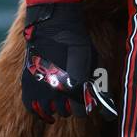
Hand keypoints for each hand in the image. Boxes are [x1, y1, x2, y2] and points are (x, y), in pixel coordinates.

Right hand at [22, 1, 116, 122]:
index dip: (84, 107)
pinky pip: (32, 107)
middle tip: (71, 92)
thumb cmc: (77, 42)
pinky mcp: (27, 84)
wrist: (53, 25)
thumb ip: (99, 86)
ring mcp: (40, 87)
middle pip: (65, 111)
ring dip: (55, 105)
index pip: (80, 112)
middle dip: (70, 104)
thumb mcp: (93, 62)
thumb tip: (109, 112)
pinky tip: (44, 103)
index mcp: (74, 85)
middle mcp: (56, 89)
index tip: (85, 100)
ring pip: (49, 111)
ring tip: (58, 94)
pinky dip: (38, 109)